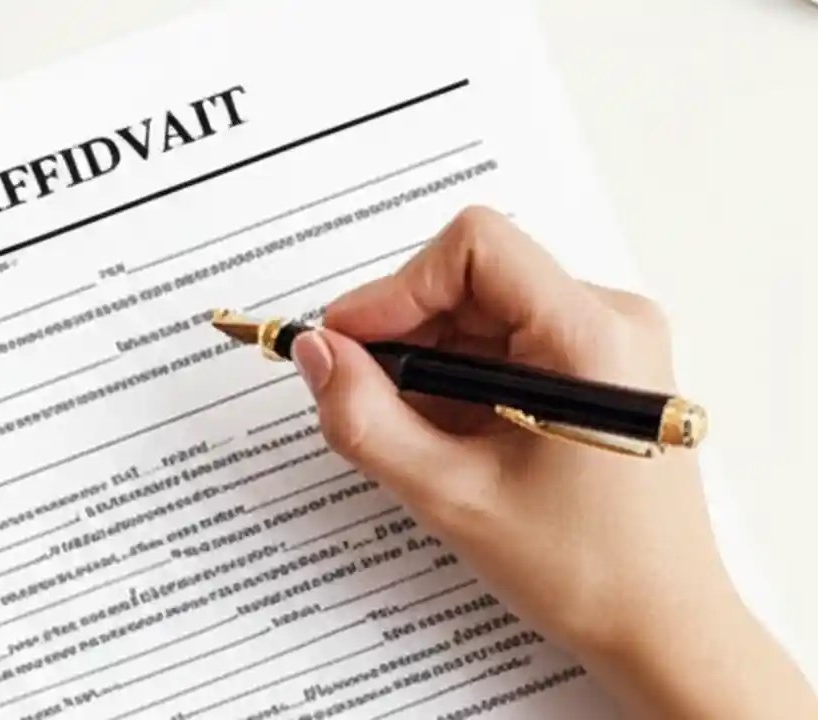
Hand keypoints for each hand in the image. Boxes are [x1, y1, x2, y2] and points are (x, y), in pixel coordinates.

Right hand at [290, 206, 816, 718]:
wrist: (661, 626)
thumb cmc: (583, 571)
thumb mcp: (452, 496)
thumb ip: (367, 419)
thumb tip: (315, 353)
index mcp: (592, 337)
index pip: (474, 248)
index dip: (396, 288)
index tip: (348, 342)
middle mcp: (612, 320)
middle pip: (473, 277)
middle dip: (405, 332)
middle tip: (363, 398)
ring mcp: (609, 342)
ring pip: (483, 310)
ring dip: (430, 361)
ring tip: (417, 434)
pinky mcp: (598, 366)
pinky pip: (506, 340)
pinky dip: (460, 378)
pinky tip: (452, 436)